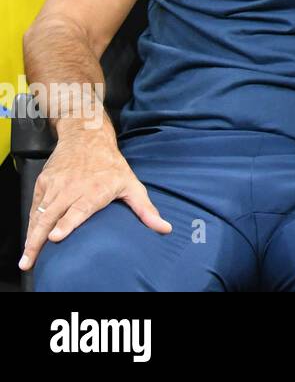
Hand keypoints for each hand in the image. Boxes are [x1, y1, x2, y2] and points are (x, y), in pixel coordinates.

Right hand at [19, 129, 170, 271]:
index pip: (78, 209)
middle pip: (52, 216)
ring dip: (32, 236)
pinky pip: (34, 206)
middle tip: (31, 258)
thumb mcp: (132, 185)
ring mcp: (55, 185)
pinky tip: (30, 238)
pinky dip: (31, 223)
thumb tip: (165, 229)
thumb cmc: (112, 165)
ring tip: (27, 257)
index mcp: (95, 190)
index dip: (67, 223)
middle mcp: (72, 188)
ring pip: (40, 214)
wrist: (87, 137)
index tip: (56, 236)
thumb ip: (146, 209)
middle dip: (40, 238)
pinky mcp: (43, 183)